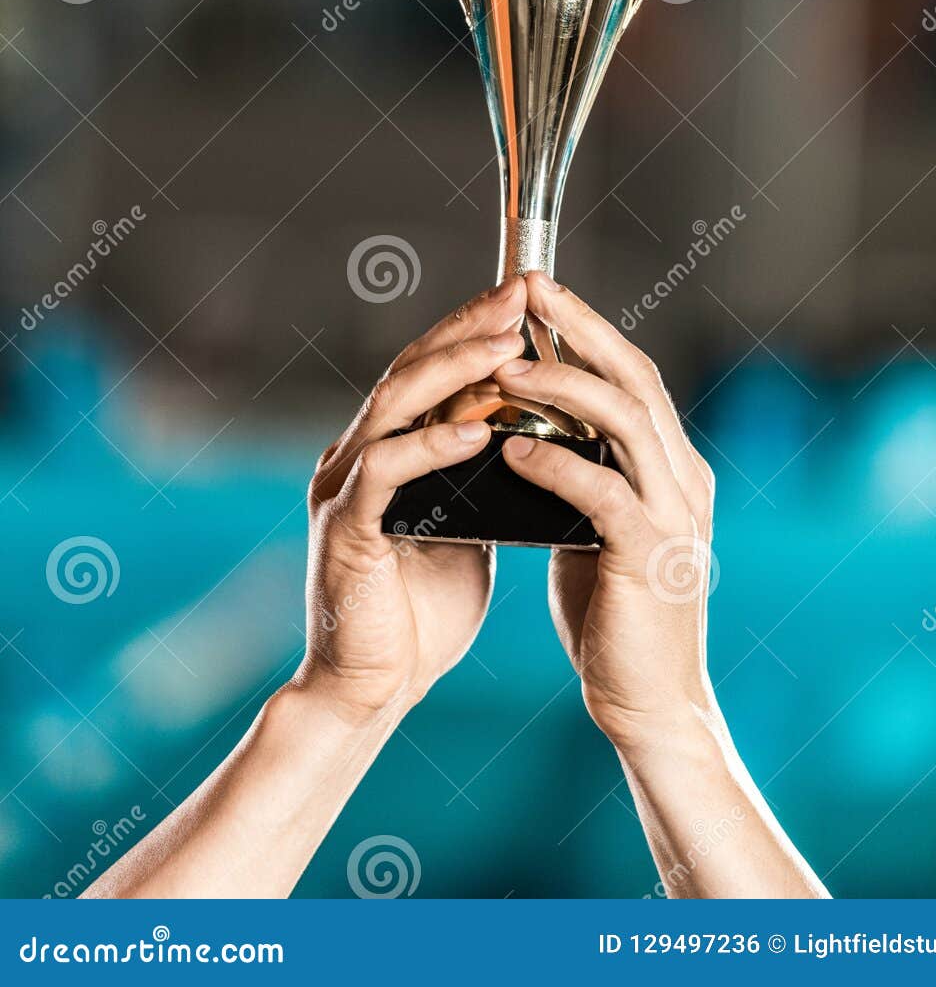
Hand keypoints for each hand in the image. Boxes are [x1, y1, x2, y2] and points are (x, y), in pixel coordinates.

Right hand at [293, 277, 525, 727]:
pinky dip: (431, 446)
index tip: (524, 297)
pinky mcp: (345, 527)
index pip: (430, 370)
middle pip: (411, 368)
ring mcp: (344, 486)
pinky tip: (476, 431)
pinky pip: (386, 470)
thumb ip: (486, 476)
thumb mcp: (468, 524)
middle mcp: (358, 454)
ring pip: (395, 404)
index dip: (473, 330)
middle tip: (518, 297)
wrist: (372, 689)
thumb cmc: (422, 610)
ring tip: (505, 346)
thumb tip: (539, 432)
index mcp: (386, 449)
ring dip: (453, 371)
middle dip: (467, 329)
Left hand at [497, 273, 716, 754]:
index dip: (588, 328)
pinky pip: (601, 492)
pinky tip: (511, 453)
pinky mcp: (652, 557)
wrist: (652, 705)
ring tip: (506, 367)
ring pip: (622, 421)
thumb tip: (529, 428)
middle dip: (579, 328)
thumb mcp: (600, 529)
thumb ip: (583, 475)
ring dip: (561, 387)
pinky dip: (554, 464)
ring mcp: (674, 514)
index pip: (633, 375)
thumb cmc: (615, 616)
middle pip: (634, 378)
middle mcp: (683, 478)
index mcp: (673, 467)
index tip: (540, 292)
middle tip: (528, 289)